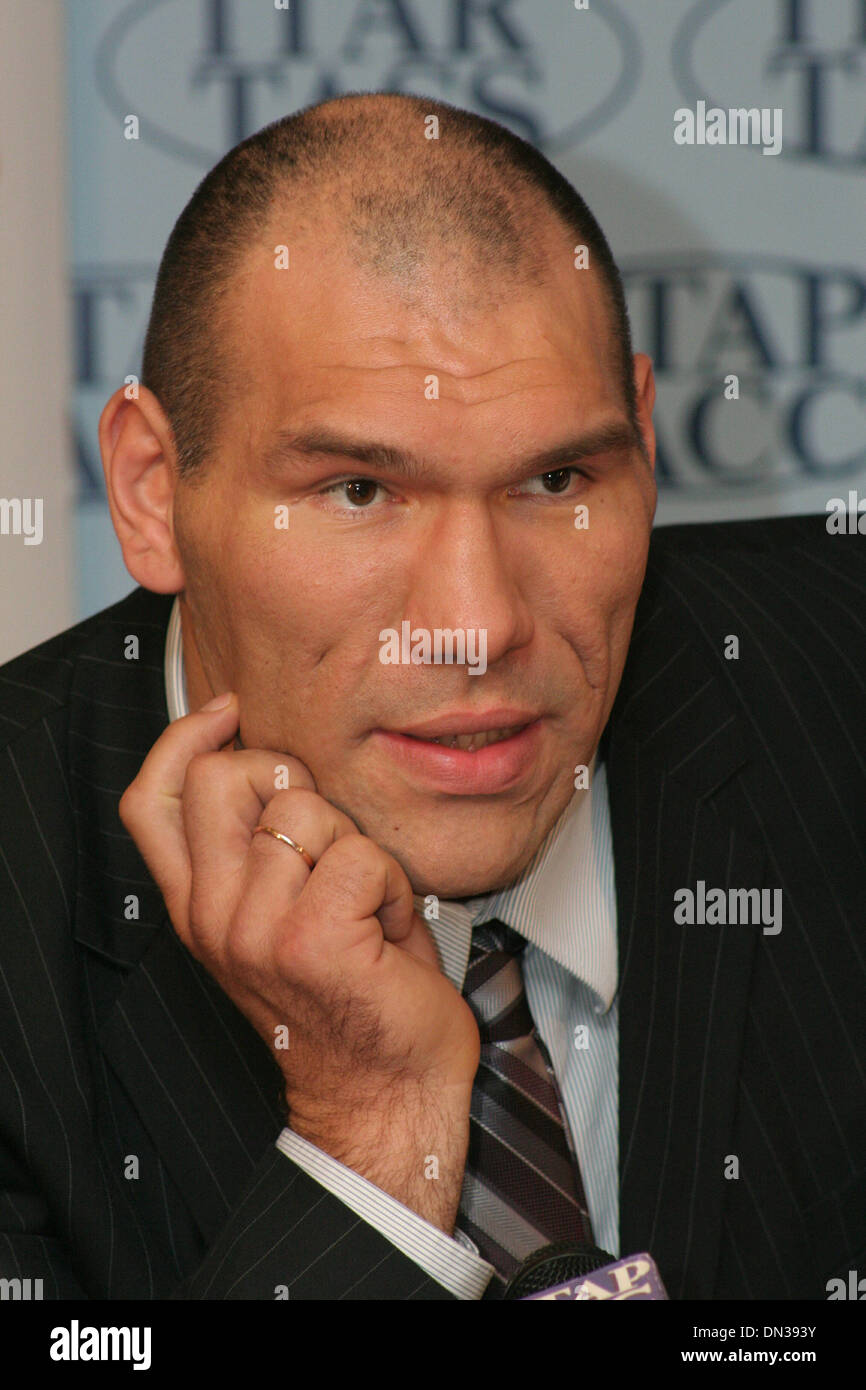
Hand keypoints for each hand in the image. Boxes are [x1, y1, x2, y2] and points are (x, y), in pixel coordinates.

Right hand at [119, 693, 479, 1232]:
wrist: (386, 1094)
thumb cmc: (353, 999)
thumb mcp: (282, 917)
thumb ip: (255, 851)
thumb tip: (269, 764)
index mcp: (199, 908)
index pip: (152, 801)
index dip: (183, 740)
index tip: (228, 712)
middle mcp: (213, 917)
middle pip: (226, 777)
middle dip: (292, 781)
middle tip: (328, 838)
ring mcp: (254, 930)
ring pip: (307, 810)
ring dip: (359, 848)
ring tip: (368, 906)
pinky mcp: (310, 941)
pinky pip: (363, 856)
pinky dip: (395, 887)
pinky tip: (390, 931)